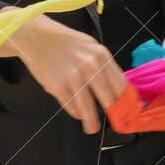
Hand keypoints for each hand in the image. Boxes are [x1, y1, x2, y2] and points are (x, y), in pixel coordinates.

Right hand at [0, 13, 126, 133]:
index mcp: (101, 55)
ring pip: (87, 108)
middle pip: (108, 99)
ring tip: (92, 128)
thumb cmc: (65, 42)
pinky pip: (71, 106)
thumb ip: (103, 65)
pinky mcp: (57, 86)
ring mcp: (73, 77)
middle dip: (112, 113)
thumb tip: (116, 88)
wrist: (36, 36)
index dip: (126, 101)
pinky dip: (75, 112)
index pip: (120, 84)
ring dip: (91, 121)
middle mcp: (89, 66)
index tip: (127, 111)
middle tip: (113, 122)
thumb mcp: (90, 47)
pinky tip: (76, 112)